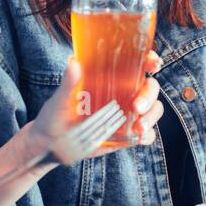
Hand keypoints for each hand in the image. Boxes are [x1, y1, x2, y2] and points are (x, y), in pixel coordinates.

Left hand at [22, 52, 164, 159]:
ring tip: (138, 128)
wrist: (51, 145)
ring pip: (154, 109)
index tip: (152, 63)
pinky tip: (138, 138)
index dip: (150, 60)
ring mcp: (127, 114)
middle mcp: (123, 93)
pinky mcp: (126, 135)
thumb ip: (69, 83)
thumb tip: (73, 61)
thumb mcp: (61, 99)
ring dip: (151, 116)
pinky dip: (147, 135)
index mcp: (110, 78)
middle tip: (137, 107)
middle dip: (149, 96)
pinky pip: (147, 133)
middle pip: (150, 88)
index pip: (137, 64)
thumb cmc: (55, 116)